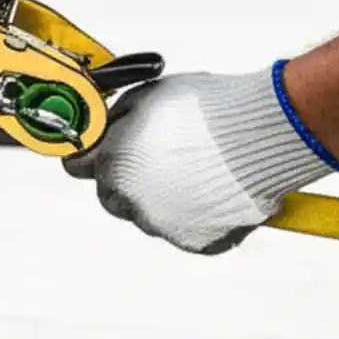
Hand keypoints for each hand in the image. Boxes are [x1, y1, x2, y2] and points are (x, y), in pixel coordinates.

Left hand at [63, 64, 338, 253]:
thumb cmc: (205, 107)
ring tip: (193, 172)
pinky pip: (185, 231)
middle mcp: (130, 200)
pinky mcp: (195, 241)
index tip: (100, 152)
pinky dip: (194, 216)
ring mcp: (163, 225)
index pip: (78, 168)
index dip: (89, 157)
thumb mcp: (147, 96)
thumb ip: (117, 119)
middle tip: (152, 162)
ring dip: (160, 199)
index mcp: (112, 163)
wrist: (259, 133)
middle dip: (123, 181)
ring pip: (148, 216)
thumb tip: (103, 127)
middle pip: (111, 197)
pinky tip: (212, 191)